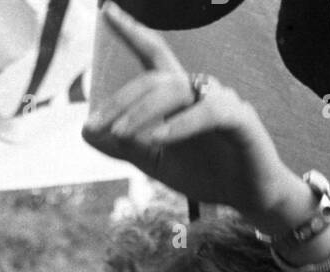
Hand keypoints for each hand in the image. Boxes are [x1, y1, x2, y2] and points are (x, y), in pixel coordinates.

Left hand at [82, 3, 303, 228]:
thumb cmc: (202, 173)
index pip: (154, 55)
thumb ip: (123, 146)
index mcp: (179, 96)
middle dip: (120, 102)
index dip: (132, 31)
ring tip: (119, 136)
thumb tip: (84, 130)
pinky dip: (179, 125)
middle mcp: (199, 89)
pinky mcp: (241, 119)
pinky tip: (156, 140)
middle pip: (155, 79)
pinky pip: (209, 112)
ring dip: (142, 113)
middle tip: (94, 128)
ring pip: (176, 90)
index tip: (107, 11)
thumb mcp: (154, 161)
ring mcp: (222, 100)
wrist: (245, 196)